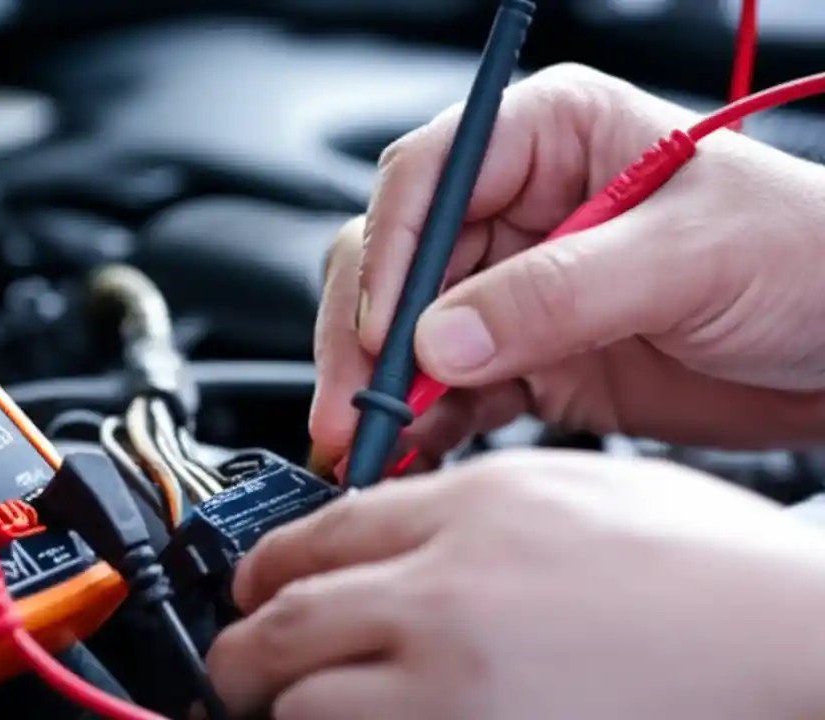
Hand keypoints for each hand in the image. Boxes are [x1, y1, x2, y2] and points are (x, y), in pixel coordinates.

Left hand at [206, 450, 824, 718]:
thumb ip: (458, 509)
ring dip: (280, 705)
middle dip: (237, 647)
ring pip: (299, 701)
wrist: (792, 648)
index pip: (312, 533)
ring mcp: (452, 688)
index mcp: (466, 512)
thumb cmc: (707, 572)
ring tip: (284, 709)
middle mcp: (444, 596)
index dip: (262, 565)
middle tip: (232, 664)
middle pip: (278, 621)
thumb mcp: (573, 488)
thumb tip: (376, 532)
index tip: (252, 587)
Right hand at [310, 64, 824, 473]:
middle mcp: (518, 209)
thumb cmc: (808, 257)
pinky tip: (413, 456)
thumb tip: (443, 339)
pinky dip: (425, 429)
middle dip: (367, 337)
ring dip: (385, 392)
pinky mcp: (526, 359)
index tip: (383, 332)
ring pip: (408, 334)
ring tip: (372, 447)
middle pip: (397, 261)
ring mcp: (515, 289)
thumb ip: (559, 295)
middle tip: (356, 406)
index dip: (390, 252)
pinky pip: (450, 392)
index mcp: (550, 137)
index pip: (429, 176)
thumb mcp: (688, 258)